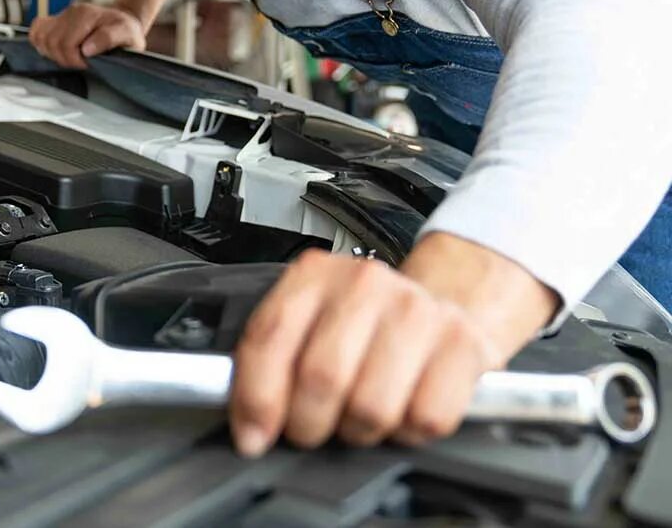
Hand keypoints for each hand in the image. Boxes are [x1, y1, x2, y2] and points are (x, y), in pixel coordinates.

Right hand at [29, 3, 145, 68]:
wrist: (123, 20)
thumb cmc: (125, 31)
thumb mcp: (127, 35)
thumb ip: (108, 39)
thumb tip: (86, 49)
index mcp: (86, 15)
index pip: (66, 45)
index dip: (75, 61)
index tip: (88, 64)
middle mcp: (71, 12)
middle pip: (51, 43)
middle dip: (64, 59)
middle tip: (80, 63)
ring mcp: (62, 16)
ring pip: (41, 38)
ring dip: (52, 53)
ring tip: (70, 57)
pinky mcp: (56, 20)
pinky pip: (37, 29)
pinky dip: (40, 42)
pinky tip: (54, 50)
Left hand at [228, 233, 558, 455]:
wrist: (449, 299)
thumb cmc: (368, 320)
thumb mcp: (311, 317)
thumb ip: (272, 356)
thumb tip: (248, 422)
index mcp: (314, 275)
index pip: (270, 338)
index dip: (256, 398)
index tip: (252, 435)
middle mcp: (364, 284)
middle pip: (321, 378)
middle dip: (308, 423)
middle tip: (312, 427)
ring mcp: (416, 311)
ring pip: (371, 407)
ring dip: (360, 431)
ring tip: (360, 413)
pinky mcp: (461, 345)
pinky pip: (425, 419)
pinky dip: (409, 431)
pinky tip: (403, 406)